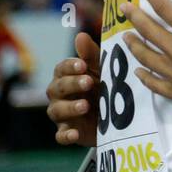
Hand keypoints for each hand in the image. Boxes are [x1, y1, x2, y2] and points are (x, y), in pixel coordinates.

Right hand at [46, 32, 101, 146]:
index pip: (61, 69)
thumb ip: (91, 55)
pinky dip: (66, 135)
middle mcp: (59, 95)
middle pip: (57, 88)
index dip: (70, 66)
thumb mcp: (102, 70)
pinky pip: (61, 136)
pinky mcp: (68, 133)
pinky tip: (74, 133)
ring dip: (70, 107)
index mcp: (66, 77)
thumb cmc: (103, 87)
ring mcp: (62, 115)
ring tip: (85, 105)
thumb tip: (81, 36)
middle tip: (89, 82)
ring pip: (56, 111)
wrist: (115, 117)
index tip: (83, 65)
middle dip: (72, 84)